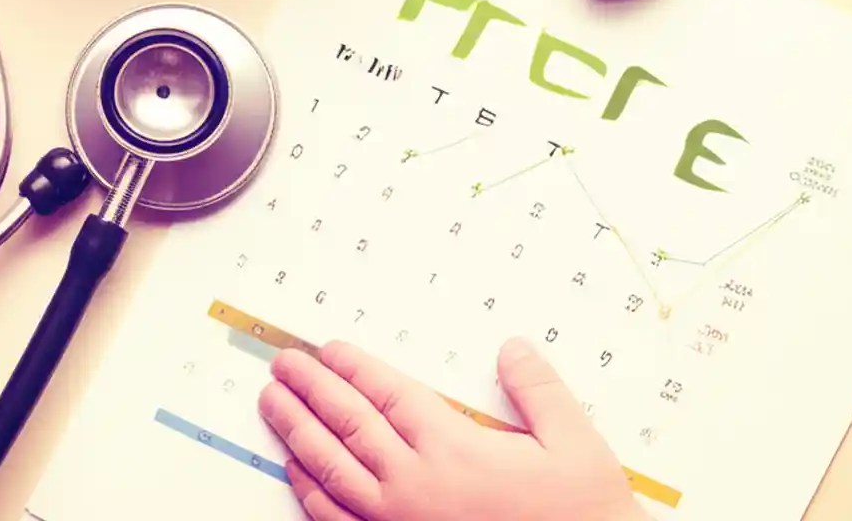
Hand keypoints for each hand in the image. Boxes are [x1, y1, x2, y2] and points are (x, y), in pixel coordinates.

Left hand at [257, 337, 649, 520]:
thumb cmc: (579, 516)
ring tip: (272, 403)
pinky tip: (293, 469)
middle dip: (310, 388)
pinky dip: (308, 489)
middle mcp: (416, 483)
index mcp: (454, 447)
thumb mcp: (575, 444)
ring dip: (296, 430)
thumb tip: (513, 347)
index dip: (353, 366)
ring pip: (331, 467)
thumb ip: (539, 390)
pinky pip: (335, 517)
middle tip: (282, 364)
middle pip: (347, 423)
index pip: (387, 392)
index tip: (327, 349)